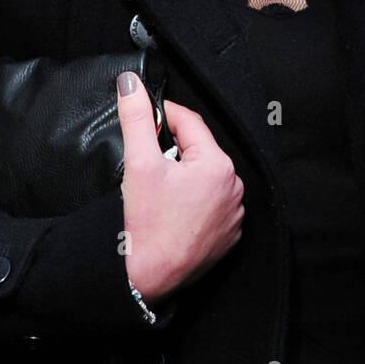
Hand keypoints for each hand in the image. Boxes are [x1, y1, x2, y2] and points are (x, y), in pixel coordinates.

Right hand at [116, 72, 243, 303]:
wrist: (147, 279)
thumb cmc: (146, 226)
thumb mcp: (138, 163)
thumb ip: (136, 118)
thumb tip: (131, 84)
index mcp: (218, 165)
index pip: (190, 123)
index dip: (164, 115)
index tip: (146, 115)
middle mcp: (234, 188)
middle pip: (199, 151)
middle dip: (173, 149)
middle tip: (147, 160)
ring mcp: (233, 215)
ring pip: (205, 179)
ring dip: (184, 176)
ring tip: (159, 188)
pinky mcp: (227, 236)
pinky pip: (211, 205)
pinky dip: (193, 201)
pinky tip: (172, 210)